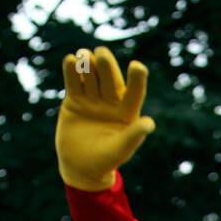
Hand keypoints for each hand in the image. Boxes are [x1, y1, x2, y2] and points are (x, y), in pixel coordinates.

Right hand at [56, 45, 155, 190]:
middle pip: (110, 78)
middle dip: (106, 66)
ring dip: (88, 64)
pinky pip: (73, 81)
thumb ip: (133, 136)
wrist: (80, 166)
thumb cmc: (105, 162)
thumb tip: (149, 123)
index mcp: (127, 112)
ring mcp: (92, 98)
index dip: (136, 80)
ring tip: (84, 56)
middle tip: (101, 54)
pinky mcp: (74, 98)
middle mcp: (111, 101)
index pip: (135, 92)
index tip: (137, 66)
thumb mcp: (120, 150)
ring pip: (91, 75)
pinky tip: (71, 60)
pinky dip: (71, 70)